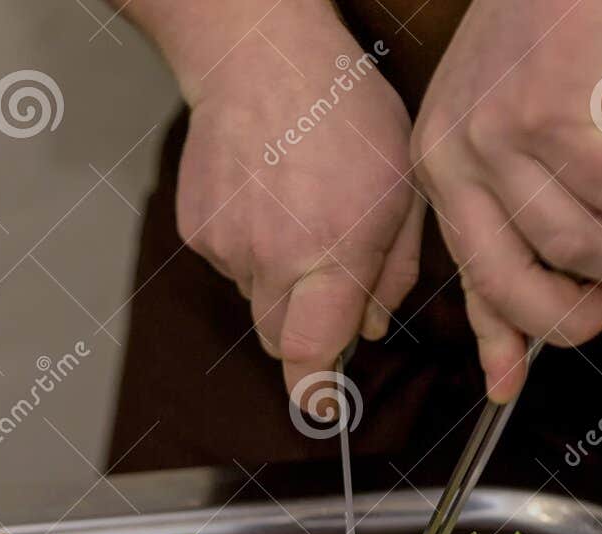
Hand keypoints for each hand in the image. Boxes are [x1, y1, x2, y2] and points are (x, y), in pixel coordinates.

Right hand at [155, 3, 423, 398]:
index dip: (316, 392)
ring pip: (258, 300)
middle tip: (329, 284)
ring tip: (299, 213)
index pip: (313, 353)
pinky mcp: (198, 231)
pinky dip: (252, 247)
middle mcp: (274, 260)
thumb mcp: (403, 187)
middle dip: (307, 330)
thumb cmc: (342, 111)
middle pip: (282, 340)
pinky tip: (269, 197)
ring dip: (281, 279)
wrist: (260, 57)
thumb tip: (370, 327)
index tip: (323, 408)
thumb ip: (394, 270)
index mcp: (333, 254)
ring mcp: (229, 247)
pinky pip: (231, 265)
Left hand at [411, 0, 601, 399]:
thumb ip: (517, 227)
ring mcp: (499, 135)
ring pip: (577, 247)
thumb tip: (516, 351)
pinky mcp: (551, 111)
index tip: (510, 387)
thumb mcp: (514, 137)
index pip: (468, 279)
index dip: (498, 340)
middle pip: (515, 286)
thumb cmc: (555, 43)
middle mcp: (455, 159)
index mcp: (440, 170)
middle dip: (578, 315)